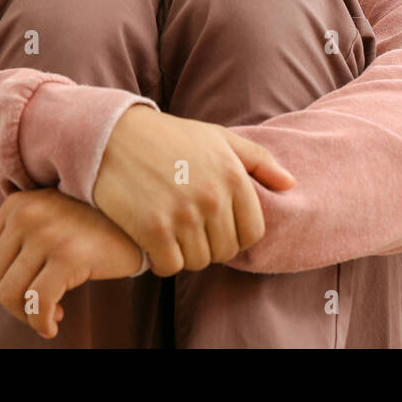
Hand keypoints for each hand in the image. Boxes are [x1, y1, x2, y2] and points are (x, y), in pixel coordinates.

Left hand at [0, 187, 143, 338]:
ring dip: (28, 317)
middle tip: (39, 310)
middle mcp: (27, 214)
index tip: (24, 295)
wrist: (141, 225)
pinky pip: (39, 303)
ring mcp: (48, 233)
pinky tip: (56, 323)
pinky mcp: (69, 256)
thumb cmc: (91, 230)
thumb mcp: (44, 236)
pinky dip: (42, 323)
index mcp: (16, 204)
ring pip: (11, 294)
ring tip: (49, 316)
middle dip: (12, 306)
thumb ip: (7, 258)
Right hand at [91, 104, 295, 276]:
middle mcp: (212, 197)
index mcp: (232, 175)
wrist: (111, 135)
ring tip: (172, 233)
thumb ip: (258, 160)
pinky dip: (163, 261)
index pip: (252, 232)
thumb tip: (290, 184)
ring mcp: (183, 215)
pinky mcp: (153, 229)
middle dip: (210, 246)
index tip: (215, 226)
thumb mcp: (216, 137)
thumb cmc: (167, 136)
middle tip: (190, 230)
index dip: (236, 235)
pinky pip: (170, 266)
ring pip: (198, 262)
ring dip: (185, 254)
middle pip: (225, 251)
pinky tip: (154, 243)